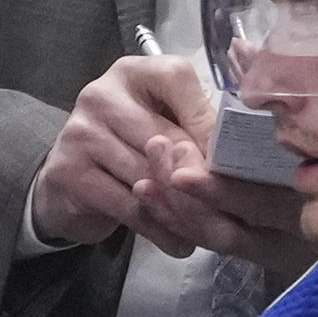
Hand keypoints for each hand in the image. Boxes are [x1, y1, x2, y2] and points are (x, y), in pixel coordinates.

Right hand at [31, 53, 315, 270]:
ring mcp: (81, 133)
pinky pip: (130, 207)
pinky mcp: (70, 173)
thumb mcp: (163, 120)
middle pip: (168, 139)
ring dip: (188, 211)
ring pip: (152, 178)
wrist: (69, 179)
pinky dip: (161, 229)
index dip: (210, 120)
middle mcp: (102, 95)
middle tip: (240, 206)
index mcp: (134, 72)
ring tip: (219, 231)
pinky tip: (183, 244)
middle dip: (205, 177)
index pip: (179, 82)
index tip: (233, 154)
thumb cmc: (132, 144)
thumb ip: (196, 122)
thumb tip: (248, 144)